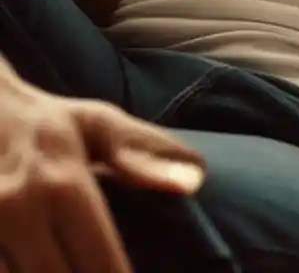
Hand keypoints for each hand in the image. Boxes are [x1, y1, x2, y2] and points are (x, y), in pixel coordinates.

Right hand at [0, 68, 205, 272]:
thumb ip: (144, 155)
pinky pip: (0, 267)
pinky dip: (18, 269)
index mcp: (62, 185)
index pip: (100, 263)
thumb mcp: (98, 125)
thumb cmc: (44, 124)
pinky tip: (42, 266)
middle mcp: (16, 209)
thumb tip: (194, 180)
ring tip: (76, 268)